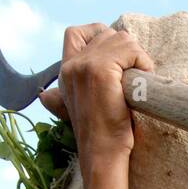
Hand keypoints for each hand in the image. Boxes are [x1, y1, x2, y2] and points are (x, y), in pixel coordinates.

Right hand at [38, 23, 154, 171]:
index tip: (117, 55)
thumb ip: (60, 99)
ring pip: (121, 38)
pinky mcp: (100, 70)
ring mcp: (84, 65)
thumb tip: (44, 95)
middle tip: (134, 76)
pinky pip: (129, 49)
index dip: (99, 34)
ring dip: (137, 56)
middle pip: (106, 34)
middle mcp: (71, 65)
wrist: (102, 155)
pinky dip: (142, 61)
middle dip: (126, 50)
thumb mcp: (74, 111)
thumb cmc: (99, 136)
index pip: (74, 33)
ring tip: (139, 80)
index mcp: (65, 72)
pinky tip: (143, 79)